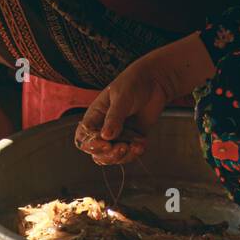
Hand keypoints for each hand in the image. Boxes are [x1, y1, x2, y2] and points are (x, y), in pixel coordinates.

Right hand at [75, 33, 215, 164]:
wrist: (155, 81)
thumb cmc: (133, 83)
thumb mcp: (122, 97)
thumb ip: (114, 117)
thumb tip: (105, 136)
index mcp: (95, 116)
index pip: (84, 137)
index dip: (91, 144)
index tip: (105, 143)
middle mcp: (103, 128)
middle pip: (96, 152)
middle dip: (108, 155)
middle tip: (122, 147)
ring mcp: (118, 135)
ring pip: (112, 157)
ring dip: (123, 157)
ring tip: (136, 146)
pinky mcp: (131, 139)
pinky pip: (129, 154)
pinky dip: (135, 153)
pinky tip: (142, 144)